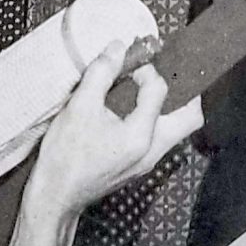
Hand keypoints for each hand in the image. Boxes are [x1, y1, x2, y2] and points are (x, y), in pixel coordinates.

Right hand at [25, 46, 203, 221]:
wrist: (55, 196)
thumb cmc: (65, 158)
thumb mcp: (79, 107)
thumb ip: (101, 74)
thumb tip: (117, 49)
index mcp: (141, 136)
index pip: (160, 90)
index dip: (146, 69)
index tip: (127, 62)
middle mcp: (152, 151)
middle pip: (190, 118)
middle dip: (183, 91)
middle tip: (162, 74)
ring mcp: (148, 161)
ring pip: (178, 129)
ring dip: (169, 106)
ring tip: (147, 88)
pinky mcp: (139, 165)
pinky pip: (161, 138)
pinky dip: (155, 119)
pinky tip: (132, 108)